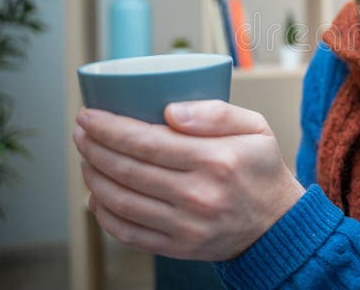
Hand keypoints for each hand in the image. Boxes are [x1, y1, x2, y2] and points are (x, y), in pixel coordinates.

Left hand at [72, 101, 304, 260]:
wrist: (278, 224)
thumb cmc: (261, 170)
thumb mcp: (255, 127)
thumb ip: (217, 112)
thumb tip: (170, 112)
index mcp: (216, 159)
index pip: (146, 141)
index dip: (109, 128)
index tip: (90, 115)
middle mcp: (199, 194)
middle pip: (127, 169)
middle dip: (93, 147)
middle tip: (81, 132)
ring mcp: (186, 225)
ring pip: (121, 200)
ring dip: (93, 177)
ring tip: (86, 158)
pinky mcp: (178, 248)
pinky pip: (128, 233)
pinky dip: (104, 214)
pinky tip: (97, 195)